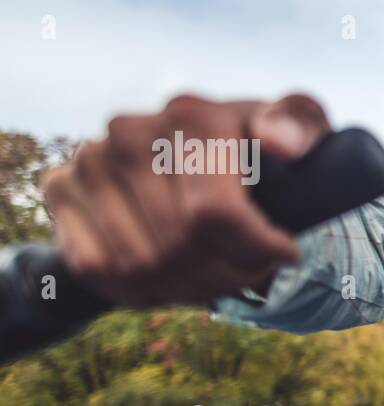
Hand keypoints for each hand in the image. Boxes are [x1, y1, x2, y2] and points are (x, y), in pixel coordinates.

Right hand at [39, 94, 329, 307]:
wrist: (200, 150)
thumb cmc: (262, 148)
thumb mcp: (298, 130)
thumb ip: (300, 126)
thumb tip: (278, 143)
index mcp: (190, 114)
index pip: (215, 214)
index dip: (257, 250)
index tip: (286, 252)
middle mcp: (129, 130)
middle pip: (178, 246)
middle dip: (229, 274)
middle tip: (254, 272)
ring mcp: (89, 158)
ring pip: (139, 265)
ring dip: (190, 288)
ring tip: (221, 276)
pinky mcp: (61, 187)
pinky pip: (97, 268)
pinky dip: (141, 291)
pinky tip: (175, 280)